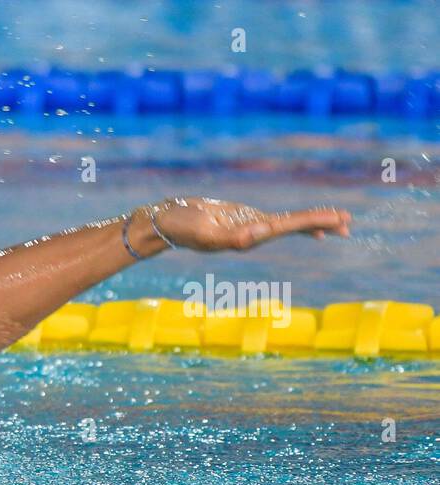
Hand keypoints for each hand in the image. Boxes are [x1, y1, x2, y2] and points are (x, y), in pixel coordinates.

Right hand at [138, 197, 351, 252]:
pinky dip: (292, 222)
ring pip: (287, 225)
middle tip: (349, 224)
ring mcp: (248, 227)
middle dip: (321, 224)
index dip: (313, 221)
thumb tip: (261, 233)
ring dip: (312, 223)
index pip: (288, 227)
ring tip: (337, 223)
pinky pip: (274, 221)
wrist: (163, 224)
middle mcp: (252, 234)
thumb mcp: (206, 232)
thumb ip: (232, 237)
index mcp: (248, 237)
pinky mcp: (241, 219)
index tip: (337, 220)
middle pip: (294, 227)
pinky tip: (302, 225)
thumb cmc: (181, 228)